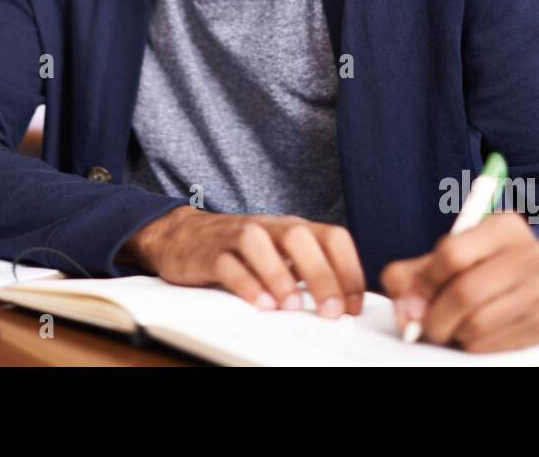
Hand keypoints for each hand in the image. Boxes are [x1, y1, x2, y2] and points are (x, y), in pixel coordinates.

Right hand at [118, 206, 364, 317]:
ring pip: (260, 243)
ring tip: (293, 307)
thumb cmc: (242, 253)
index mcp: (294, 228)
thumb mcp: (281, 257)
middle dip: (322, 275)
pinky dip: (245, 284)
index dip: (349, 270)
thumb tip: (344, 306)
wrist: (183, 236)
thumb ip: (307, 274)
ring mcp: (237, 235)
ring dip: (280, 276)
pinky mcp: (209, 251)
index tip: (354, 306)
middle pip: (301, 237)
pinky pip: (227, 263)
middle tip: (331, 312)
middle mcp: (269, 226)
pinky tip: (260, 305)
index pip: (333, 237)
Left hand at [380, 212, 538, 351]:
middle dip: (434, 317)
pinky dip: (472, 346)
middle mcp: (528, 255)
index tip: (415, 296)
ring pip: (477, 325)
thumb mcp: (448, 256)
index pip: (452, 254)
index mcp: (503, 227)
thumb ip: (412, 276)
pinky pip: (492, 347)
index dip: (425, 281)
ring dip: (453, 333)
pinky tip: (471, 335)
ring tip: (451, 327)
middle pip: (464, 293)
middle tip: (424, 325)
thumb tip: (406, 314)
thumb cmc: (482, 266)